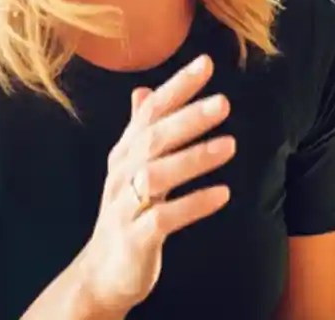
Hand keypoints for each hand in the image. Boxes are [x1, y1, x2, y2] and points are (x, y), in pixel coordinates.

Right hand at [75, 54, 235, 314]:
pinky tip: (222, 194)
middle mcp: (122, 173)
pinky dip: (193, 204)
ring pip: (157, 175)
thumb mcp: (131, 168)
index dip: (177, 86)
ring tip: (230, 145)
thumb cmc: (127, 211)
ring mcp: (125, 205)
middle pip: (154, 138)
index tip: (206, 64)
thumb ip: (140, 130)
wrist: (104, 271)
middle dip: (188, 118)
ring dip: (194, 158)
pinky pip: (164, 217)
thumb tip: (143, 90)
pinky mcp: (135, 237)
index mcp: (126, 152)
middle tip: (224, 103)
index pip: (151, 111)